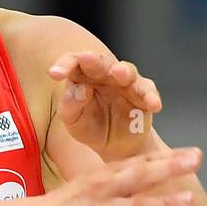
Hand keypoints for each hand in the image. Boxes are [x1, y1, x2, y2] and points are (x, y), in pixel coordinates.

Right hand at [34, 147, 201, 205]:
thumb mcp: (91, 186)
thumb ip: (119, 181)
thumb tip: (148, 173)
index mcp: (103, 177)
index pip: (138, 163)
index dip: (166, 156)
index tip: (193, 152)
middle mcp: (102, 190)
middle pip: (140, 176)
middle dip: (168, 167)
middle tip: (196, 159)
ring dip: (161, 203)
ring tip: (187, 200)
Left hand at [48, 50, 162, 160]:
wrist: (115, 146)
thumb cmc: (90, 127)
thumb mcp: (73, 122)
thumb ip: (71, 106)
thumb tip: (80, 90)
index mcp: (82, 77)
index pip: (72, 63)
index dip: (64, 64)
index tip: (54, 74)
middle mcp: (104, 75)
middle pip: (99, 61)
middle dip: (93, 59)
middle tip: (88, 58)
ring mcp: (125, 83)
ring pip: (127, 70)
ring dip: (124, 71)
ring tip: (120, 74)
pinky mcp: (143, 95)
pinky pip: (148, 92)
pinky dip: (151, 96)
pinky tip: (153, 104)